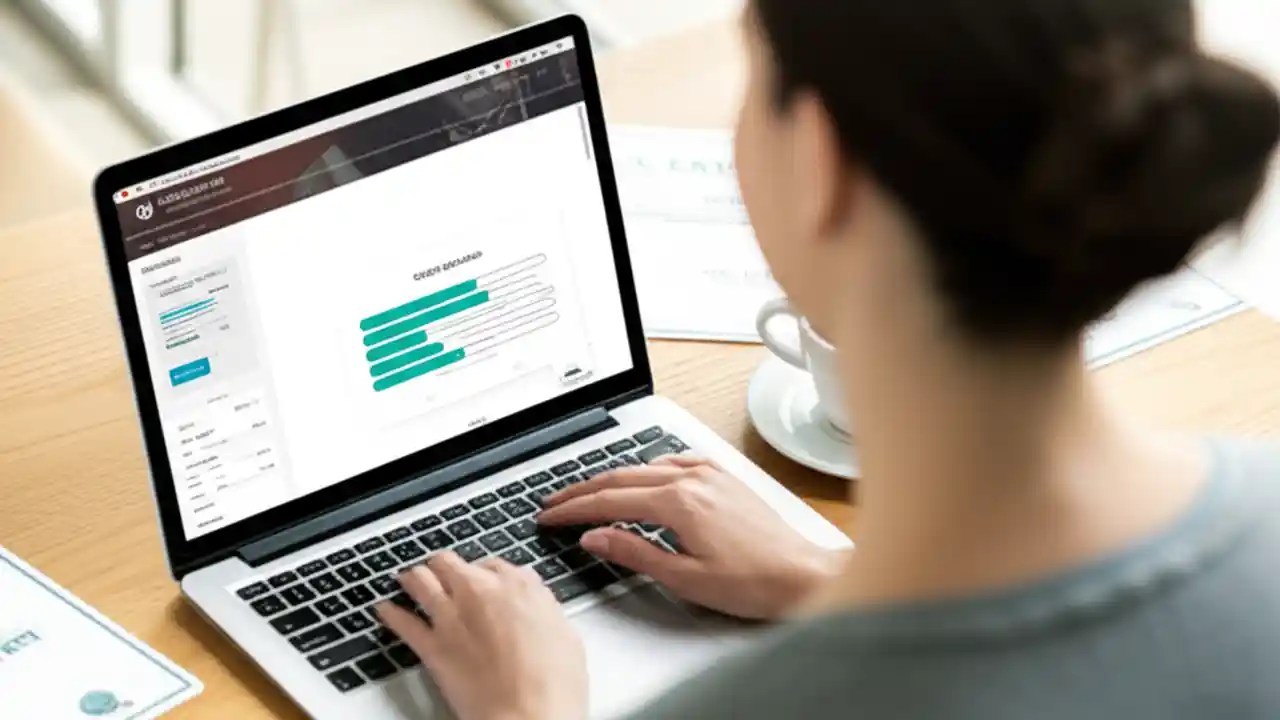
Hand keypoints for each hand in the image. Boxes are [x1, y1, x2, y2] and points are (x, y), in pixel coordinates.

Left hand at [377, 552, 586, 719]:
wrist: (528, 717)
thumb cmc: (554, 685)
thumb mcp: (565, 635)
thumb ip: (542, 611)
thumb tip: (534, 608)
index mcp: (520, 586)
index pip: (493, 563)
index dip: (485, 572)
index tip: (482, 580)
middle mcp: (481, 592)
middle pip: (451, 563)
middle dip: (446, 568)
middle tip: (444, 575)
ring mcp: (452, 616)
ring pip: (421, 580)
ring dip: (415, 578)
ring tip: (410, 579)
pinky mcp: (432, 646)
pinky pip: (401, 622)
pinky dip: (390, 614)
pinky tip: (385, 610)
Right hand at [539, 455, 844, 619]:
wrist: (801, 575)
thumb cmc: (753, 582)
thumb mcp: (684, 577)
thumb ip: (634, 552)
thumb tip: (595, 536)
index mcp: (678, 502)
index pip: (609, 500)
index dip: (573, 508)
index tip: (549, 515)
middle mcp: (693, 479)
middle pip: (620, 477)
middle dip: (582, 490)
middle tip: (554, 503)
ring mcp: (709, 474)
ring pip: (645, 467)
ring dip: (611, 478)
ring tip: (588, 492)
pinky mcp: (723, 477)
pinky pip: (674, 462)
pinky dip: (648, 469)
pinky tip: (642, 477)